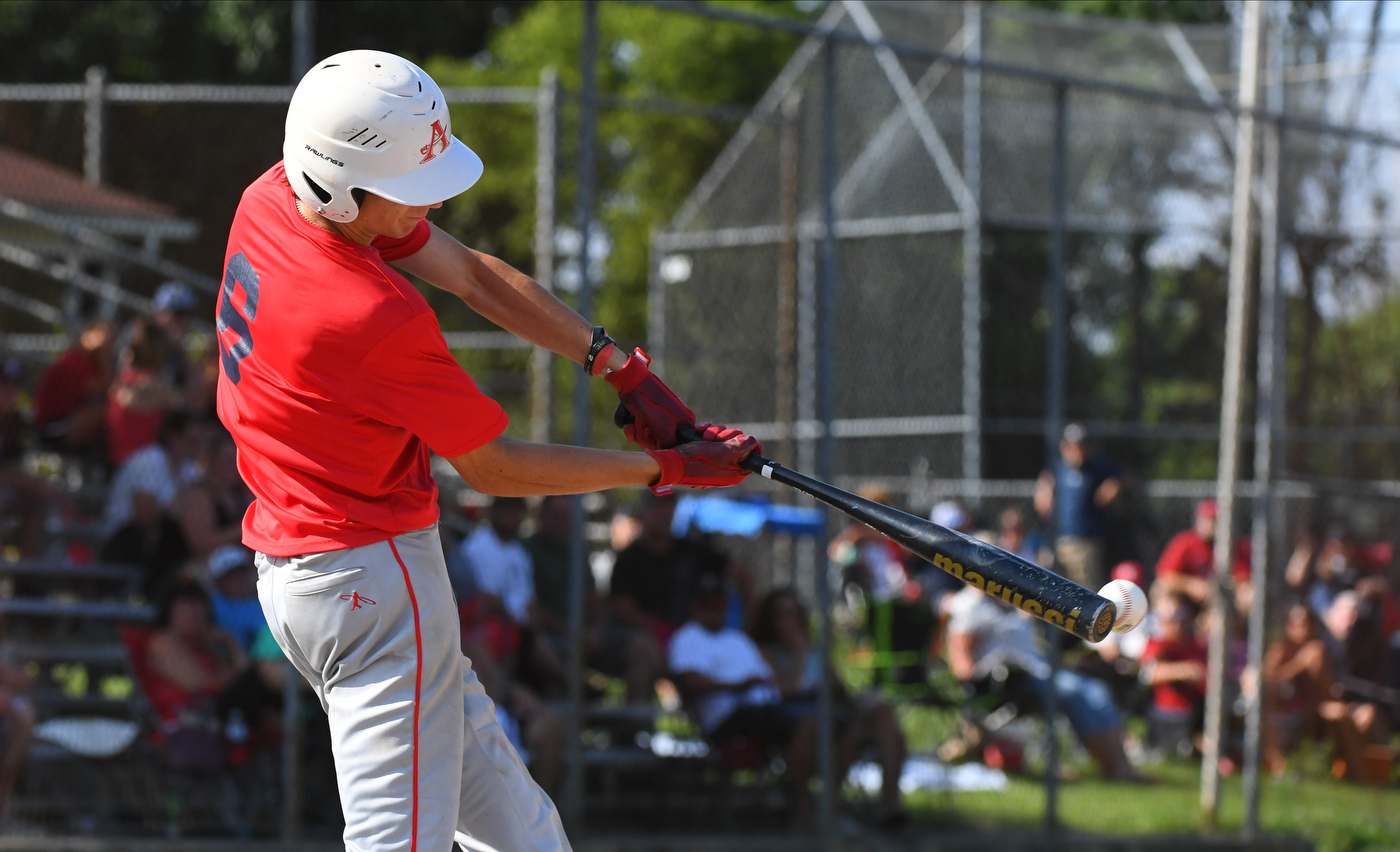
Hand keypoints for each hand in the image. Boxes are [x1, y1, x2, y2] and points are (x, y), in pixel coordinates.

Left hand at [605, 348, 694, 449]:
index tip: (654, 435)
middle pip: (657, 443)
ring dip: (636, 432)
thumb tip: (669, 455)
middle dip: (645, 437)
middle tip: (643, 424)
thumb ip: (669, 444)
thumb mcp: (662, 426)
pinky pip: (634, 431)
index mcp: (683, 422)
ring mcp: (656, 418)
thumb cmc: (650, 402)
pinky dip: (629, 427)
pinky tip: (628, 421)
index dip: (660, 444)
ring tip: (636, 419)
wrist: (630, 380)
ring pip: (644, 439)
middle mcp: (672, 422)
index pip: (674, 446)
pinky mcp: (643, 415)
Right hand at [646, 423, 760, 491]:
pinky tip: (698, 433)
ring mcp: (714, 460)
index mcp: (735, 471)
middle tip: (716, 440)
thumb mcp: (724, 452)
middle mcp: (727, 467)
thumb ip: (742, 447)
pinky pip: (711, 438)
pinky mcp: (703, 453)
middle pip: (738, 443)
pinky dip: (705, 433)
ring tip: (704, 437)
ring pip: (723, 438)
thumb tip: (753, 442)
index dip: (747, 443)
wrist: (671, 463)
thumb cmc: (697, 460)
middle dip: (726, 435)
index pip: (753, 455)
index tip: (738, 439)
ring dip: (714, 433)